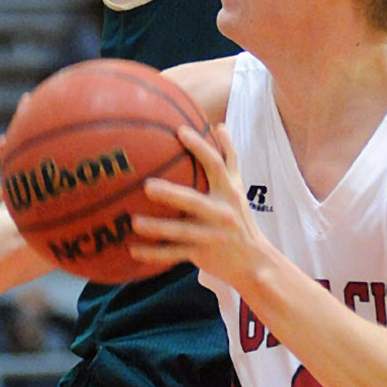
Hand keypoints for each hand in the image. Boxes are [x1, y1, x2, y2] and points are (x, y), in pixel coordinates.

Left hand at [130, 125, 273, 287]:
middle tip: (147, 186)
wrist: (254, 260)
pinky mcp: (202, 254)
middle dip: (171, 194)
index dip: (200, 147)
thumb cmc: (239, 217)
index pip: (216, 165)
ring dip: (158, 228)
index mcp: (230, 192)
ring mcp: (211, 235)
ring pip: (181, 232)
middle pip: (194, 201)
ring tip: (134, 222)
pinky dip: (153, 253)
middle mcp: (222, 213)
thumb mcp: (238, 187)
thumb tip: (220, 126)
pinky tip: (133, 249)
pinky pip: (174, 254)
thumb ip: (229, 159)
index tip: (180, 131)